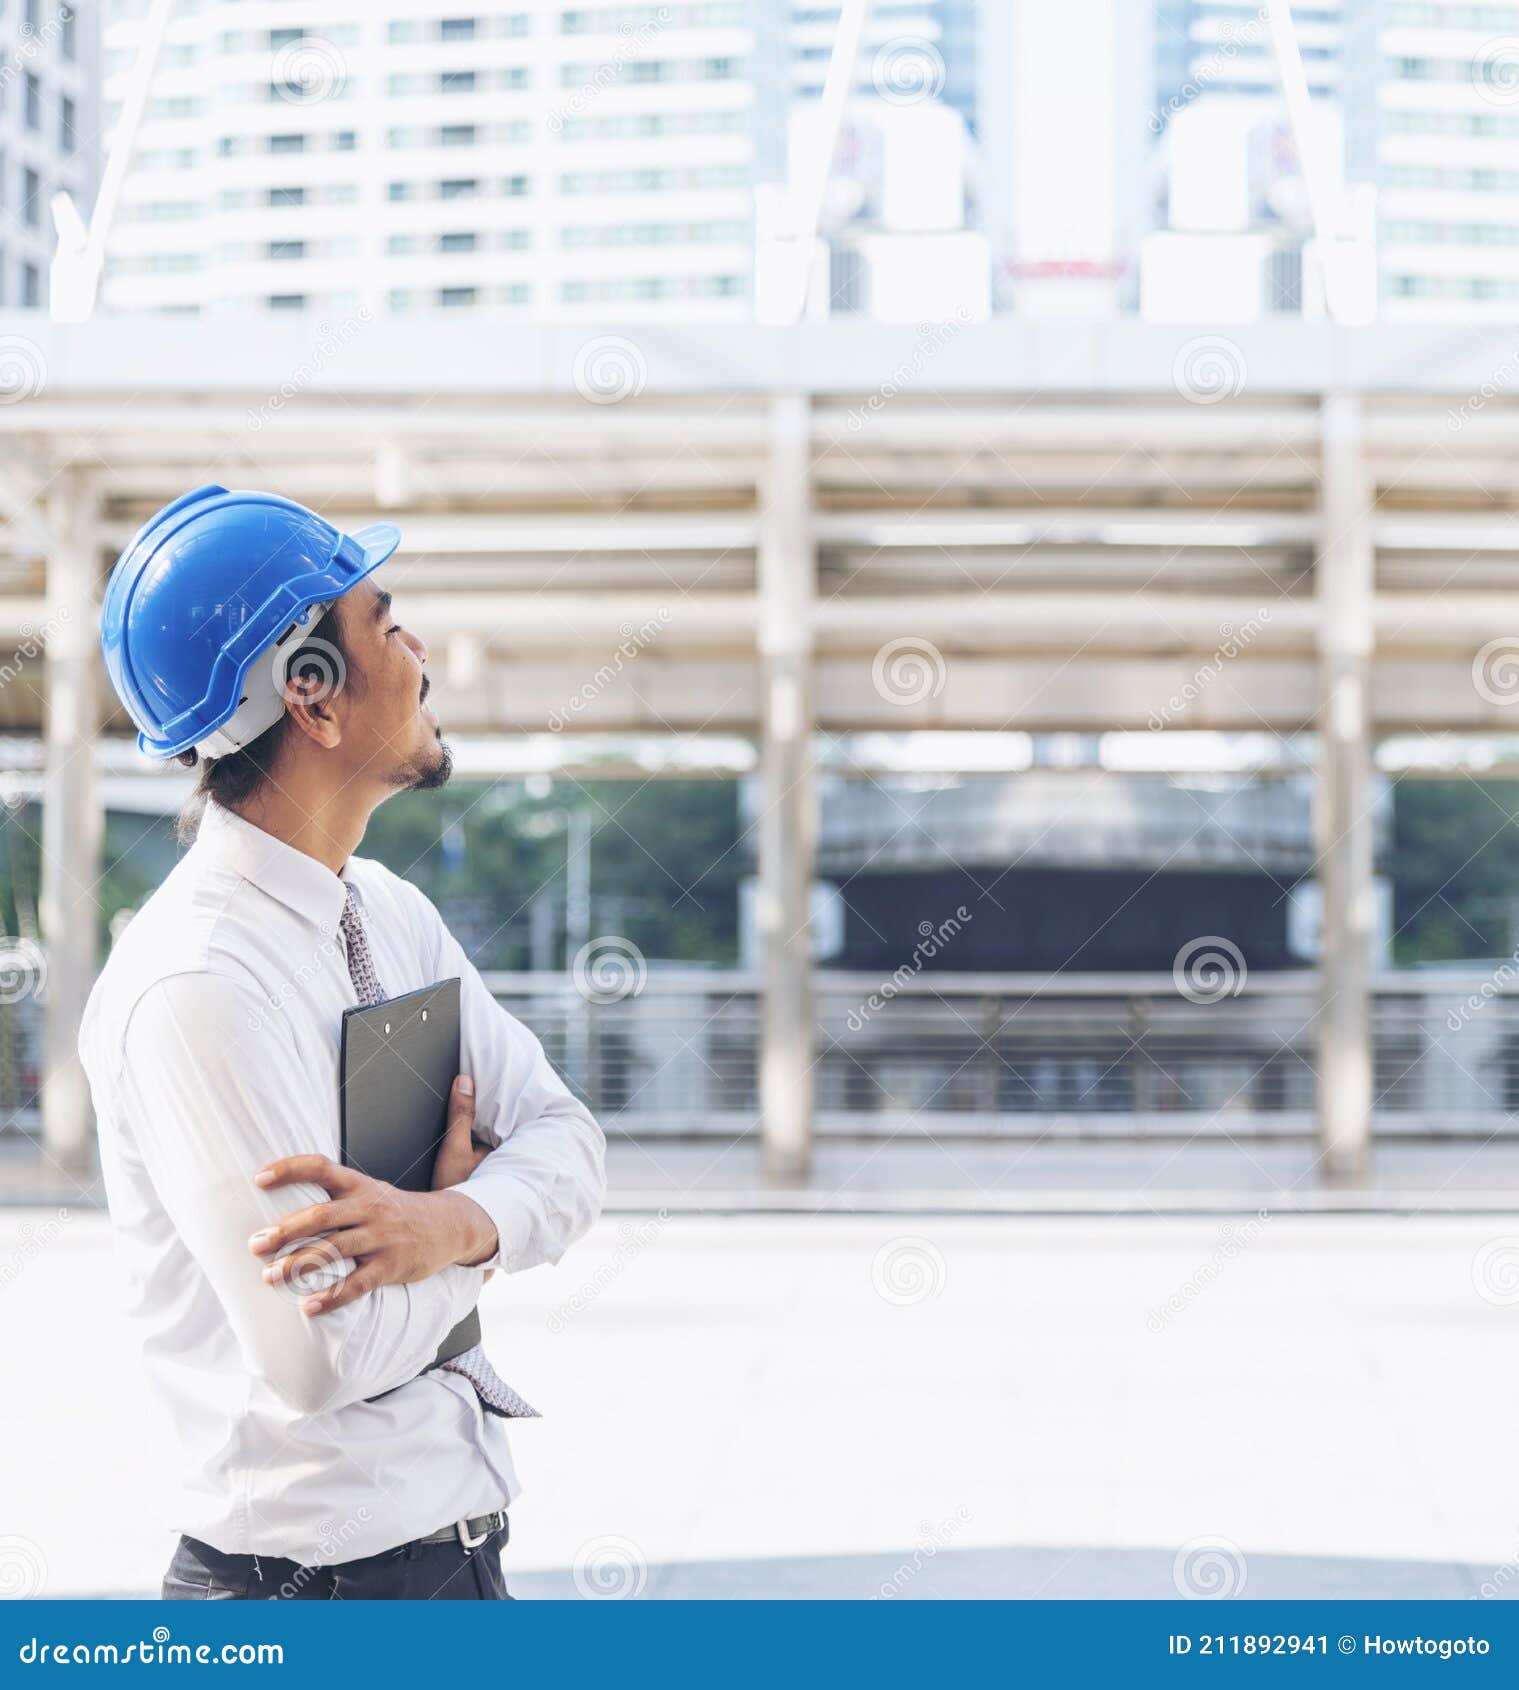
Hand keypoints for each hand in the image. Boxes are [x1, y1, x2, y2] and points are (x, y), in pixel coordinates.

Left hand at [249, 1076, 497, 1314]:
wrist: (448, 1225)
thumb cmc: (394, 1211)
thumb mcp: (370, 1191)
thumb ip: (334, 1195)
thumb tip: (281, 1206)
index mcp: (360, 1186)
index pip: (322, 1167)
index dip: (290, 1169)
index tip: (259, 1178)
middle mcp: (369, 1208)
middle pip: (322, 1214)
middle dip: (285, 1230)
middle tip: (255, 1244)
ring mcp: (381, 1237)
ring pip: (333, 1249)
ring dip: (298, 1264)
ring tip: (269, 1276)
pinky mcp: (391, 1266)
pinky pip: (357, 1284)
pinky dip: (332, 1296)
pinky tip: (309, 1306)